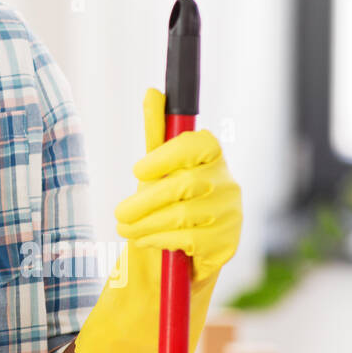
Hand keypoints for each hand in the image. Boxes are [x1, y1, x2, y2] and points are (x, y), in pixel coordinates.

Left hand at [73, 88, 242, 352]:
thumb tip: (153, 91)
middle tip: (119, 213)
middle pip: (185, 184)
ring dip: (147, 224)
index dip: (168, 154)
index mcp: (212, 158)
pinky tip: (149, 241)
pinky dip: (161, 240)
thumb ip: (156, 132)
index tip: (137, 169)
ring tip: (127, 228)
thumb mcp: (153, 170)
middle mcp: (228, 184)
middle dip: (145, 200)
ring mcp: (232, 215)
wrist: (170, 261)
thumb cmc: (161, 207)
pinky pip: (189, 239)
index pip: (199, 143)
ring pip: (184, 214)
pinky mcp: (228, 244)